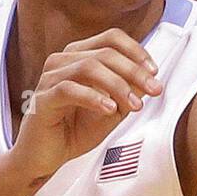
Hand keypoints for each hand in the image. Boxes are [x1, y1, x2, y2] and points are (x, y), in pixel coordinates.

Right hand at [11, 28, 161, 181]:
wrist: (46, 157)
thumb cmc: (75, 130)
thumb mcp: (113, 110)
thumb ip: (129, 92)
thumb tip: (149, 77)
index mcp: (80, 56)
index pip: (111, 39)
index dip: (137, 52)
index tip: (154, 72)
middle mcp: (63, 61)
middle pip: (105, 53)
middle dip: (135, 72)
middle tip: (154, 90)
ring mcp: (50, 78)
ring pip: (89, 67)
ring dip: (118, 85)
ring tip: (134, 106)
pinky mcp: (42, 99)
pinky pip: (69, 89)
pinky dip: (94, 97)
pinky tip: (109, 109)